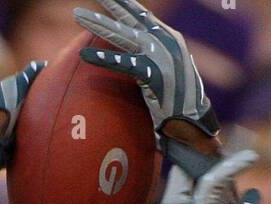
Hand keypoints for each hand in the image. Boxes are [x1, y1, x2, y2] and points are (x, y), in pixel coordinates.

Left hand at [73, 0, 218, 174]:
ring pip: (124, 35)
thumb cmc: (178, 102)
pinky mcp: (154, 74)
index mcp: (169, 38)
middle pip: (131, 18)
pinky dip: (103, 59)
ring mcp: (161, 56)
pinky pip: (124, 63)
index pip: (142, 15)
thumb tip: (134, 52)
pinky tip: (84, 55)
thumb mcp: (168, 71)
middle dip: (111, 3)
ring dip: (99, 23)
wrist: (192, 124)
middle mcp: (166, 41)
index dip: (125, 4)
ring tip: (78, 15)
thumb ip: (153, 57)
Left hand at [162, 151, 265, 203]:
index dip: (229, 167)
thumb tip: (255, 194)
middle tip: (207, 141)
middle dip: (191, 160)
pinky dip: (205, 179)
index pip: (210, 184)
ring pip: (185, 187)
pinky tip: (218, 168)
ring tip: (212, 148)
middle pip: (181, 181)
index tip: (252, 157)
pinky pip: (198, 195)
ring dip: (195, 168)